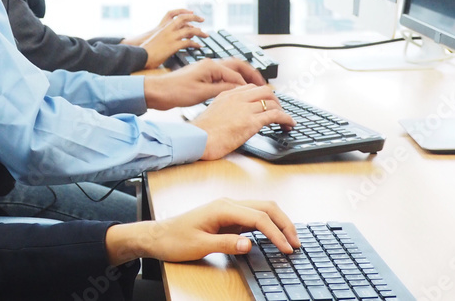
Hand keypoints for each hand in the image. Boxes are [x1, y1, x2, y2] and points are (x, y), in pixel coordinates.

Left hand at [105, 198, 300, 264]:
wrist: (157, 237)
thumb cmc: (174, 240)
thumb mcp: (199, 245)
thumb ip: (226, 243)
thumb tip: (250, 243)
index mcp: (222, 208)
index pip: (258, 218)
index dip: (276, 233)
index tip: (288, 249)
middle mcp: (227, 204)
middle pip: (265, 208)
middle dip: (284, 224)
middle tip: (297, 244)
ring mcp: (228, 209)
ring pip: (262, 210)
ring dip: (278, 223)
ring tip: (291, 241)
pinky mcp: (227, 217)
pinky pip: (254, 217)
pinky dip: (269, 225)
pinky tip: (275, 236)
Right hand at [122, 9, 206, 67]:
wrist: (140, 56)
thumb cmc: (145, 51)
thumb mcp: (154, 40)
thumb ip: (162, 38)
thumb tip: (169, 41)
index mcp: (162, 27)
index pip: (176, 16)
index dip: (186, 14)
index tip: (193, 15)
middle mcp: (167, 30)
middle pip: (184, 18)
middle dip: (195, 17)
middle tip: (202, 19)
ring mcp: (171, 37)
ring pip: (189, 30)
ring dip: (200, 32)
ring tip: (206, 35)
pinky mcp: (173, 46)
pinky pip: (188, 43)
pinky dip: (195, 44)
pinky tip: (199, 46)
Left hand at [144, 58, 258, 109]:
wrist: (158, 92)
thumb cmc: (175, 91)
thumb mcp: (203, 93)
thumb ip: (223, 89)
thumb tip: (241, 89)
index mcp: (211, 66)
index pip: (237, 74)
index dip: (249, 84)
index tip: (260, 92)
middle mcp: (210, 64)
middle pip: (237, 66)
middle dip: (250, 74)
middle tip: (263, 85)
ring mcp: (205, 70)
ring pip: (230, 70)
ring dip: (242, 77)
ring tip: (252, 88)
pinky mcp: (201, 77)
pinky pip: (222, 76)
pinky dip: (232, 81)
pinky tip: (235, 90)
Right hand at [189, 84, 294, 159]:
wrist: (198, 139)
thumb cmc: (201, 133)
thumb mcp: (213, 114)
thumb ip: (225, 111)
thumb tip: (234, 118)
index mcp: (227, 95)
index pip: (250, 88)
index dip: (262, 95)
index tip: (266, 103)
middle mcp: (237, 98)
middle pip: (264, 91)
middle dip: (275, 100)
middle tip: (279, 110)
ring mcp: (245, 109)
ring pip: (272, 102)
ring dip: (283, 111)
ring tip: (286, 121)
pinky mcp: (251, 121)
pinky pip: (275, 115)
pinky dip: (286, 118)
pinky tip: (289, 124)